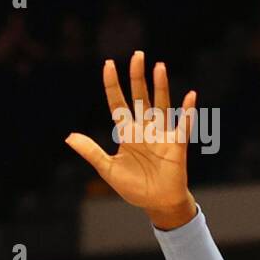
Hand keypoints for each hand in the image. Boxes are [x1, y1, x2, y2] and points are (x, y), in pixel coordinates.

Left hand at [65, 51, 196, 228]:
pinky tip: (190, 97)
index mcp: (127, 133)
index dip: (112, 85)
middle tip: (137, 55)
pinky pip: (182, 126)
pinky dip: (187, 113)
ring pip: (160, 105)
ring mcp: (161, 134)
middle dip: (138, 78)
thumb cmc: (134, 186)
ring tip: (158, 66)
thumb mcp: (107, 169)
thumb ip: (91, 152)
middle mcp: (145, 128)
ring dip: (160, 87)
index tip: (108, 64)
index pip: (118, 104)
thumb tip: (69, 137)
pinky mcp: (176, 145)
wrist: (156, 203)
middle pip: (140, 98)